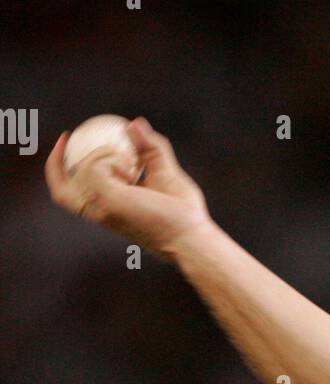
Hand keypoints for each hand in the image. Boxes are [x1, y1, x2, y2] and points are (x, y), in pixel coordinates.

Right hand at [45, 117, 211, 261]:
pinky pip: (95, 167)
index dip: (57, 169)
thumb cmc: (184, 213)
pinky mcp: (108, 201)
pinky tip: (133, 169)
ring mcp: (100, 208)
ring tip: (132, 164)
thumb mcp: (165, 172)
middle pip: (60, 190)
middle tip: (69, 136)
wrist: (192, 234)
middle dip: (58, 161)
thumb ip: (152, 149)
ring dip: (102, 155)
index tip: (67, 140)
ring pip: (81, 170)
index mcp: (106, 210)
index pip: (68, 195)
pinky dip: (111, 159)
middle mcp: (98, 212)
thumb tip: (135, 123)